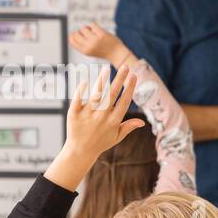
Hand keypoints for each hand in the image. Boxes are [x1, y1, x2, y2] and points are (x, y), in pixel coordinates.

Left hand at [45, 67, 141, 190]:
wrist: (80, 151)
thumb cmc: (100, 143)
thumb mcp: (117, 137)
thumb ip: (128, 127)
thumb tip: (142, 122)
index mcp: (114, 121)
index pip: (124, 101)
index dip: (130, 88)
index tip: (134, 76)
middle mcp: (101, 117)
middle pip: (112, 95)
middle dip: (120, 80)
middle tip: (125, 66)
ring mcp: (87, 115)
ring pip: (96, 95)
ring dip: (102, 81)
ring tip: (107, 69)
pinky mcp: (74, 114)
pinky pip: (78, 99)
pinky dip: (82, 90)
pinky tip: (86, 80)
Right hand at [69, 22, 128, 67]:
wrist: (117, 54)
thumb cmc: (103, 51)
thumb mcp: (90, 50)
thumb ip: (81, 44)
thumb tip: (72, 34)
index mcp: (84, 51)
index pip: (71, 40)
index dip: (73, 35)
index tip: (79, 34)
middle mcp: (88, 46)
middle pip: (76, 33)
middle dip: (81, 32)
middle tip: (89, 34)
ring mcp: (95, 40)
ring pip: (84, 28)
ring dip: (88, 28)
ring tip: (95, 33)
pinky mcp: (101, 34)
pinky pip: (92, 24)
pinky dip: (94, 25)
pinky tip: (98, 30)